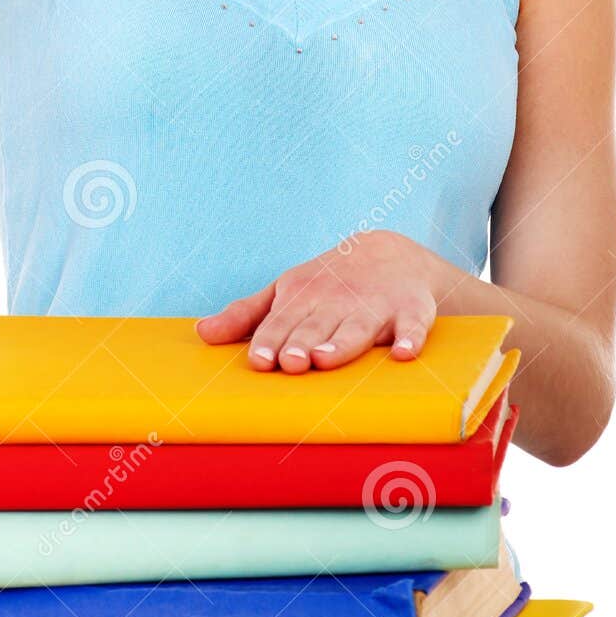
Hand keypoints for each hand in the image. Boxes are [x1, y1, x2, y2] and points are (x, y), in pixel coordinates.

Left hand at [196, 232, 440, 373]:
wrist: (393, 254)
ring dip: (343, 342)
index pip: (280, 323)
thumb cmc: (329, 284)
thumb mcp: (286, 291)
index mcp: (302, 297)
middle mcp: (337, 300)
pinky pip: (414, 326)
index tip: (259, 360)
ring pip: (357, 327)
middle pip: (316, 326)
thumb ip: (247, 315)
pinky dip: (411, 338)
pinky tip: (402, 353)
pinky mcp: (412, 310)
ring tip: (327, 358)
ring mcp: (375, 305)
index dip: (269, 341)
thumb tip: (202, 333)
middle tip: (292, 362)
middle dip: (302, 342)